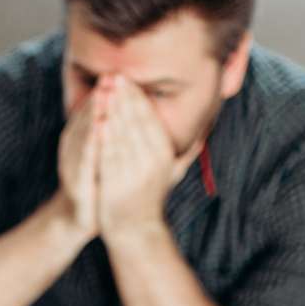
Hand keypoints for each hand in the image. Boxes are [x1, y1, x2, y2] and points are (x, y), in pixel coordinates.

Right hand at [56, 89, 103, 240]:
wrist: (78, 218)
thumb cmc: (98, 185)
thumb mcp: (106, 155)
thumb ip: (117, 132)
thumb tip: (137, 110)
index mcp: (83, 139)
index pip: (93, 110)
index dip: (105, 92)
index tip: (118, 74)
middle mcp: (74, 148)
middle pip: (87, 117)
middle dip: (100, 96)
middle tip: (110, 77)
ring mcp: (73, 164)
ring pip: (84, 134)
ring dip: (93, 114)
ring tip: (103, 95)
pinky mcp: (76, 181)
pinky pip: (84, 159)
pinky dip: (91, 143)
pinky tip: (99, 129)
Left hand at [97, 76, 178, 245]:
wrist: (134, 231)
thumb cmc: (148, 196)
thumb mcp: (171, 170)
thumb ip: (186, 147)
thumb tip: (207, 123)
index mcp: (164, 154)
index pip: (149, 117)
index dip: (136, 96)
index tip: (125, 76)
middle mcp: (153, 162)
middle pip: (136, 122)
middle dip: (123, 97)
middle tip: (112, 74)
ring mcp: (135, 174)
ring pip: (122, 136)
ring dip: (112, 111)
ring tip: (102, 90)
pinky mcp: (118, 186)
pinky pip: (110, 157)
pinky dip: (104, 138)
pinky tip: (97, 121)